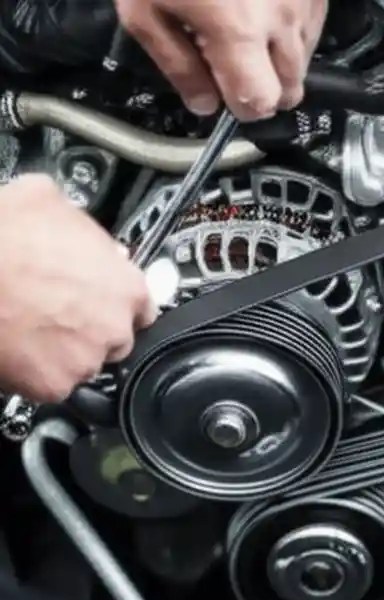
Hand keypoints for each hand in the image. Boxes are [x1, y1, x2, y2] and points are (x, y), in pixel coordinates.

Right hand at [0, 176, 155, 402]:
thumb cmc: (5, 238)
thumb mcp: (45, 200)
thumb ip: (75, 221)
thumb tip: (70, 220)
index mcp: (127, 285)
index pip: (140, 305)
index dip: (114, 302)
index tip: (96, 299)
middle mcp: (115, 328)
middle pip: (114, 338)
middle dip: (89, 329)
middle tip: (53, 312)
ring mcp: (85, 360)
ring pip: (81, 363)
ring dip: (62, 351)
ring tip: (29, 327)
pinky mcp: (53, 385)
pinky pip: (49, 384)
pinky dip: (33, 372)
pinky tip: (16, 347)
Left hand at [115, 0, 327, 120]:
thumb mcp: (145, 9)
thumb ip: (177, 64)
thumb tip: (203, 104)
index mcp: (236, 31)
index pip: (260, 102)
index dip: (241, 107)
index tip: (227, 97)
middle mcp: (281, 20)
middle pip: (291, 89)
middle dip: (264, 87)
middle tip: (234, 67)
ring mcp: (304, 2)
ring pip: (304, 60)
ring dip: (278, 59)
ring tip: (245, 30)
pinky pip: (312, 28)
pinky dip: (290, 30)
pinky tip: (262, 10)